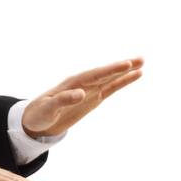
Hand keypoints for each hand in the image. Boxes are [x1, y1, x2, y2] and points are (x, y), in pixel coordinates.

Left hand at [21, 57, 144, 138]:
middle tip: (140, 59)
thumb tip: (81, 93)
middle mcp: (83, 83)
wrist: (37, 121)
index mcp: (72, 83)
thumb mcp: (48, 109)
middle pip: (105, 73)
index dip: (110, 70)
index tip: (125, 64)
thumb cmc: (39, 113)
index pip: (94, 75)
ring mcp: (90, 90)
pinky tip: (134, 76)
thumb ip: (63, 100)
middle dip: (122, 67)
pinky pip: (111, 89)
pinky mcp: (94, 98)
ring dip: (126, 72)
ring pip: (111, 78)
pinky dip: (122, 82)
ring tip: (142, 63)